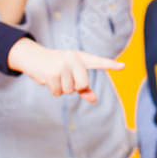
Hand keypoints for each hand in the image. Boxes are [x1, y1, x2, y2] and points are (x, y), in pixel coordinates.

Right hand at [6, 38, 124, 101]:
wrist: (33, 57)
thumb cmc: (54, 66)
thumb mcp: (71, 73)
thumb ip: (84, 87)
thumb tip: (94, 99)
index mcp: (81, 58)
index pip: (98, 62)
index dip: (111, 65)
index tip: (123, 67)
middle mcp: (73, 59)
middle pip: (83, 85)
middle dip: (73, 87)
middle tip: (64, 78)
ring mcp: (63, 65)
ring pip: (69, 90)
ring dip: (61, 88)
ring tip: (54, 76)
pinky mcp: (52, 73)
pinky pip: (58, 92)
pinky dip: (53, 90)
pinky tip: (47, 79)